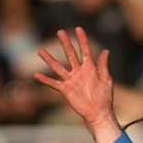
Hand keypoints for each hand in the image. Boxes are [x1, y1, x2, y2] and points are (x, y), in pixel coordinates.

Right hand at [34, 28, 117, 142]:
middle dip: (65, 43)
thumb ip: (103, 66)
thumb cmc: (104, 98)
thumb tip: (106, 50)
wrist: (99, 113)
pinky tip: (36, 75)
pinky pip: (53, 83)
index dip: (82, 40)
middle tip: (60, 32)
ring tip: (40, 50)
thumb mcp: (106, 80)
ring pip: (58, 67)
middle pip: (70, 54)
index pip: (85, 51)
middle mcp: (78, 72)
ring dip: (49, 59)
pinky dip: (45, 80)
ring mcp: (71, 80)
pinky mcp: (65, 90)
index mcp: (89, 68)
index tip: (78, 29)